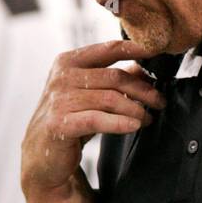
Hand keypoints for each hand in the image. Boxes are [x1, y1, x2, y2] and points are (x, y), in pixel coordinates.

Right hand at [22, 37, 164, 193]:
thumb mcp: (90, 94)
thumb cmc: (69, 119)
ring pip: (110, 99)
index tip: (156, 52)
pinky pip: (98, 120)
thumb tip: (143, 68)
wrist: (42, 153)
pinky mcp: (60, 124)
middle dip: (143, 90)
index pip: (107, 49)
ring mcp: (59, 100)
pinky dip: (120, 123)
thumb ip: (112, 79)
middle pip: (114, 77)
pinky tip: (134, 126)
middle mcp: (62, 77)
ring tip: (147, 118)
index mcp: (68, 62)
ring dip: (135, 109)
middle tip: (159, 101)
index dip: (135, 49)